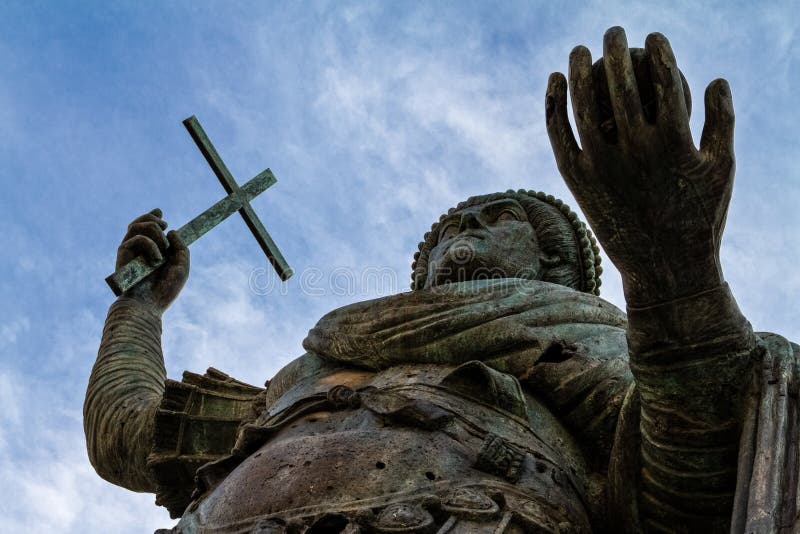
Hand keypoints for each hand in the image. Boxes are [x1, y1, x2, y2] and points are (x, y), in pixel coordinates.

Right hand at [115, 208, 188, 312]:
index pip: (149, 228)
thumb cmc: (164, 290)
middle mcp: (141, 250)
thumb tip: (170, 230)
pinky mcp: (123, 253)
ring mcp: (131, 251)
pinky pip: (137, 237)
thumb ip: (180, 247)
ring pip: (138, 225)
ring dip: (155, 231)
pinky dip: (151, 245)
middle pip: (141, 222)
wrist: (147, 305)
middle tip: (165, 226)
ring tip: (164, 248)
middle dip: (154, 219)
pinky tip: (156, 260)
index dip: (152, 216)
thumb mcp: (182, 267)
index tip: (159, 211)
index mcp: (154, 252)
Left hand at [545, 27, 734, 305]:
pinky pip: (559, 134)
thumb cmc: (699, 216)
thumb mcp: (723, 170)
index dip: (659, 51)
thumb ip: (722, 122)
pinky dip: (553, 104)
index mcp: (673, 143)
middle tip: (613, 30)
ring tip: (579, 49)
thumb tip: (714, 78)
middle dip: (617, 49)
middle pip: (621, 85)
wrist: (664, 268)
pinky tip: (553, 81)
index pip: (665, 81)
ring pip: (583, 106)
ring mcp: (601, 166)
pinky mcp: (576, 180)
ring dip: (577, 70)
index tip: (654, 36)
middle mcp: (634, 151)